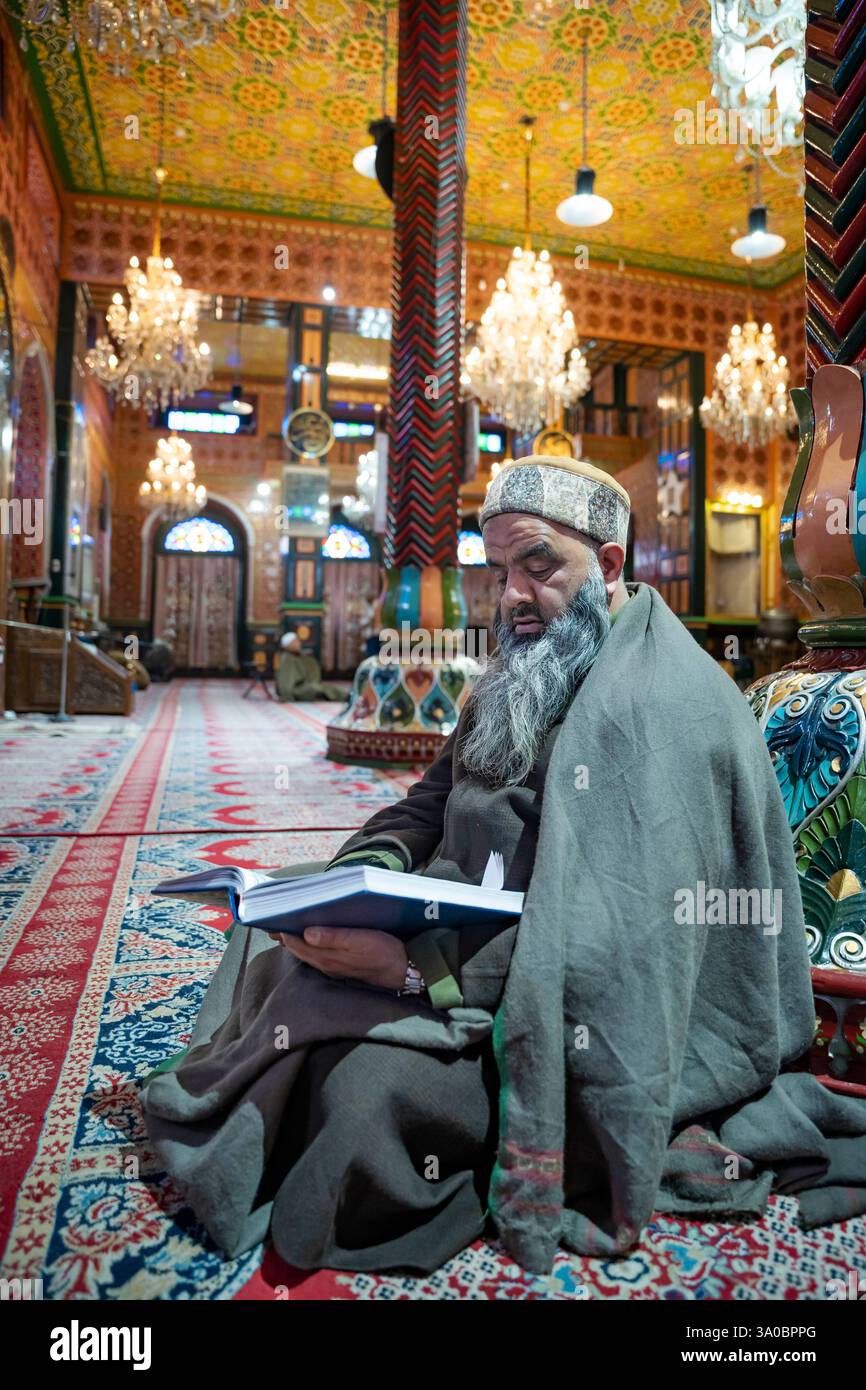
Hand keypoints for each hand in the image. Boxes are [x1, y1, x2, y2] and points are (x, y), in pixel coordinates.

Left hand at [268, 926, 408, 991]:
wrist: (403, 971)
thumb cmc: (383, 952)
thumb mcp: (359, 940)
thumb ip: (333, 937)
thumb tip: (306, 933)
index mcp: (326, 957)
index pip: (296, 944)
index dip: (283, 931)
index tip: (272, 916)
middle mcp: (325, 965)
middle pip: (297, 950)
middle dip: (285, 936)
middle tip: (273, 920)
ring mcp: (333, 967)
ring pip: (306, 954)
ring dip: (296, 941)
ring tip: (287, 927)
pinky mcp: (341, 966)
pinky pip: (317, 955)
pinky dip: (309, 945)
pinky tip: (310, 937)